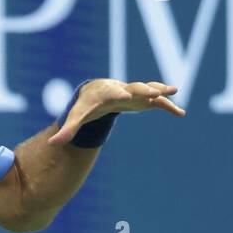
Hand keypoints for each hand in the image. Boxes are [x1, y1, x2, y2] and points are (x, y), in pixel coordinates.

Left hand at [48, 79, 186, 145]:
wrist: (97, 93)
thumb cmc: (86, 105)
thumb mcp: (76, 117)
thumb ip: (67, 130)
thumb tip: (52, 144)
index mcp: (105, 93)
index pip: (112, 92)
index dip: (118, 94)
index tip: (125, 96)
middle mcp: (122, 89)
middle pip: (134, 87)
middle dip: (144, 89)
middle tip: (155, 92)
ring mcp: (134, 93)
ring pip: (149, 89)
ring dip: (161, 91)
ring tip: (174, 91)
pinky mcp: (142, 99)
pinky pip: (157, 102)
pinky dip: (167, 106)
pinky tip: (180, 113)